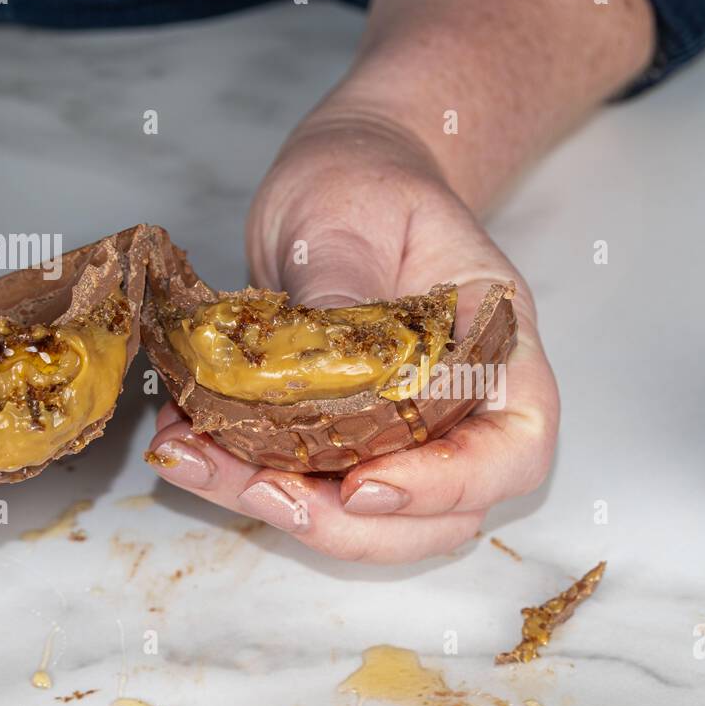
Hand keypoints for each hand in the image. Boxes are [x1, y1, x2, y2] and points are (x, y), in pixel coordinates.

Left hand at [145, 116, 559, 561]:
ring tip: (199, 465)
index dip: (448, 486)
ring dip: (290, 513)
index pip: (513, 450)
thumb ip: (342, 282)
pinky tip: (190, 449)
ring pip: (376, 520)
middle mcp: (469, 409)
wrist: (343, 182)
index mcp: (503, 352)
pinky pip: (317, 487)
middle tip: (260, 490)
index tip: (363, 485)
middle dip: (350, 524)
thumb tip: (310, 361)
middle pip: (445, 514)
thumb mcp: (354, 213)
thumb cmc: (370, 182)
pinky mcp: (351, 442)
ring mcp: (409, 434)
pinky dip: (251, 482)